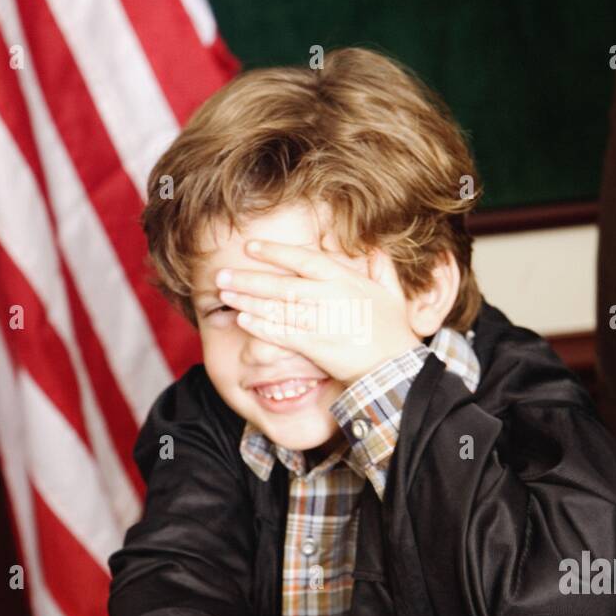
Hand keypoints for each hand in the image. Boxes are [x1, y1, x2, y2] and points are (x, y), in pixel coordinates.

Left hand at [215, 239, 422, 384]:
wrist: (394, 368)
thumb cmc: (392, 331)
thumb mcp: (392, 293)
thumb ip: (382, 267)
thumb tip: (375, 246)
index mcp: (345, 279)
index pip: (303, 258)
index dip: (274, 251)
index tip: (249, 246)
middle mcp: (330, 296)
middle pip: (281, 283)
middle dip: (248, 278)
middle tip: (222, 275)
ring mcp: (322, 320)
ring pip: (277, 307)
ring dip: (247, 300)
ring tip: (224, 294)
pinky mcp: (315, 345)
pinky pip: (282, 332)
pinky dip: (261, 325)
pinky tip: (242, 319)